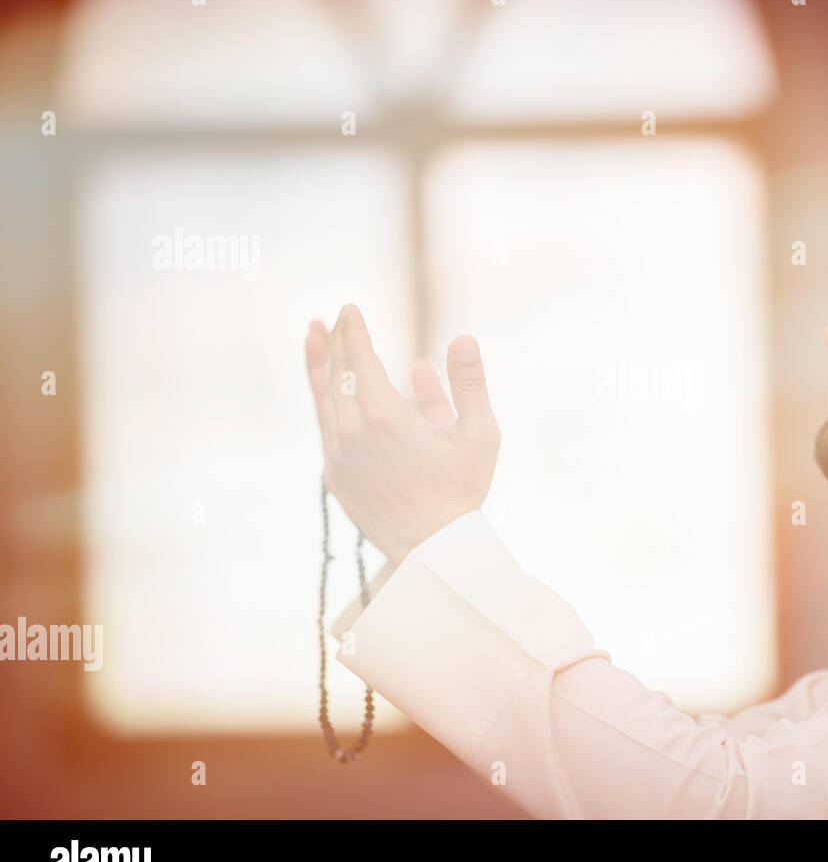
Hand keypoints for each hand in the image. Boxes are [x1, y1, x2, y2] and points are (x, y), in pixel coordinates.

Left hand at [304, 304, 500, 562]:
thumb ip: (470, 383)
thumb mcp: (480, 434)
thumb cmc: (464, 490)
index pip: (358, 359)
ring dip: (318, 364)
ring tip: (313, 335)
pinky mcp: (334, 475)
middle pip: (336, 375)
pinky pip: (324, 426)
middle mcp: (352, 434)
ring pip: (322, 399)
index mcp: (385, 418)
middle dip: (336, 342)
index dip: (353, 331)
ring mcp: (338, 457)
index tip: (350, 309)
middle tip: (336, 318)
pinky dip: (322, 397)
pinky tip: (325, 384)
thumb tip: (464, 338)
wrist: (434, 551)